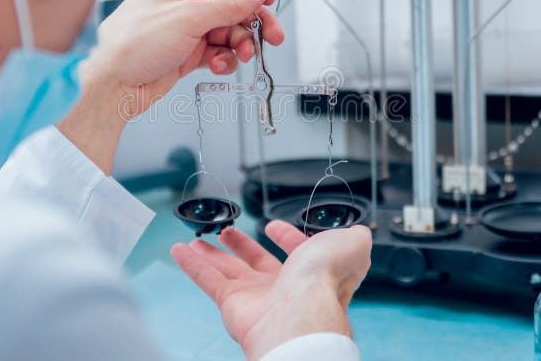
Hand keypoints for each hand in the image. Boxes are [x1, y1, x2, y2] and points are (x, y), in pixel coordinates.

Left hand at [57, 0, 283, 172]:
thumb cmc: (132, 44)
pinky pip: (219, 50)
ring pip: (231, 29)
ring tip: (242, 55)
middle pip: (235, 1)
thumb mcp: (188, 19)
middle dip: (255, 18)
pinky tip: (218, 65)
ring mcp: (189, 26)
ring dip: (241, 43)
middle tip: (272, 35)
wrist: (113, 86)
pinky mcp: (189, 51)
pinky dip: (224, 59)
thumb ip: (230, 4)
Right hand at [171, 221, 371, 360]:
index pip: (298, 254)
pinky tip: (180, 250)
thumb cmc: (324, 281)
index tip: (274, 225)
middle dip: (243, 245)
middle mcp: (286, 288)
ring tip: (199, 238)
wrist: (298, 314)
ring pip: (230, 271)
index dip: (288, 237)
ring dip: (212, 253)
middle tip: (228, 230)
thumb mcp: (351, 245)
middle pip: (258, 263)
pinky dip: (192, 265)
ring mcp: (257, 298)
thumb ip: (353, 237)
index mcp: (313, 273)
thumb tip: (360, 232)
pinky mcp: (232, 305)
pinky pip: (207, 280)